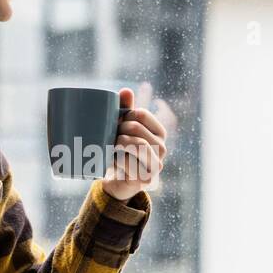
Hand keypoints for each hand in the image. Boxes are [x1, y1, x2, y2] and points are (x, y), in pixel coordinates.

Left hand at [104, 85, 167, 202]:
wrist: (116, 181)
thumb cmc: (120, 151)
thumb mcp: (122, 128)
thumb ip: (126, 109)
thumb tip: (126, 90)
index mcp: (159, 132)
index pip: (140, 113)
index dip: (123, 116)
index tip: (117, 124)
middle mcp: (162, 148)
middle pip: (135, 128)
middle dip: (117, 130)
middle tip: (110, 138)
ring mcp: (156, 165)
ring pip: (134, 144)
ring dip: (117, 144)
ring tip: (111, 148)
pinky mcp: (146, 179)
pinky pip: (127, 163)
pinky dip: (115, 160)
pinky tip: (113, 162)